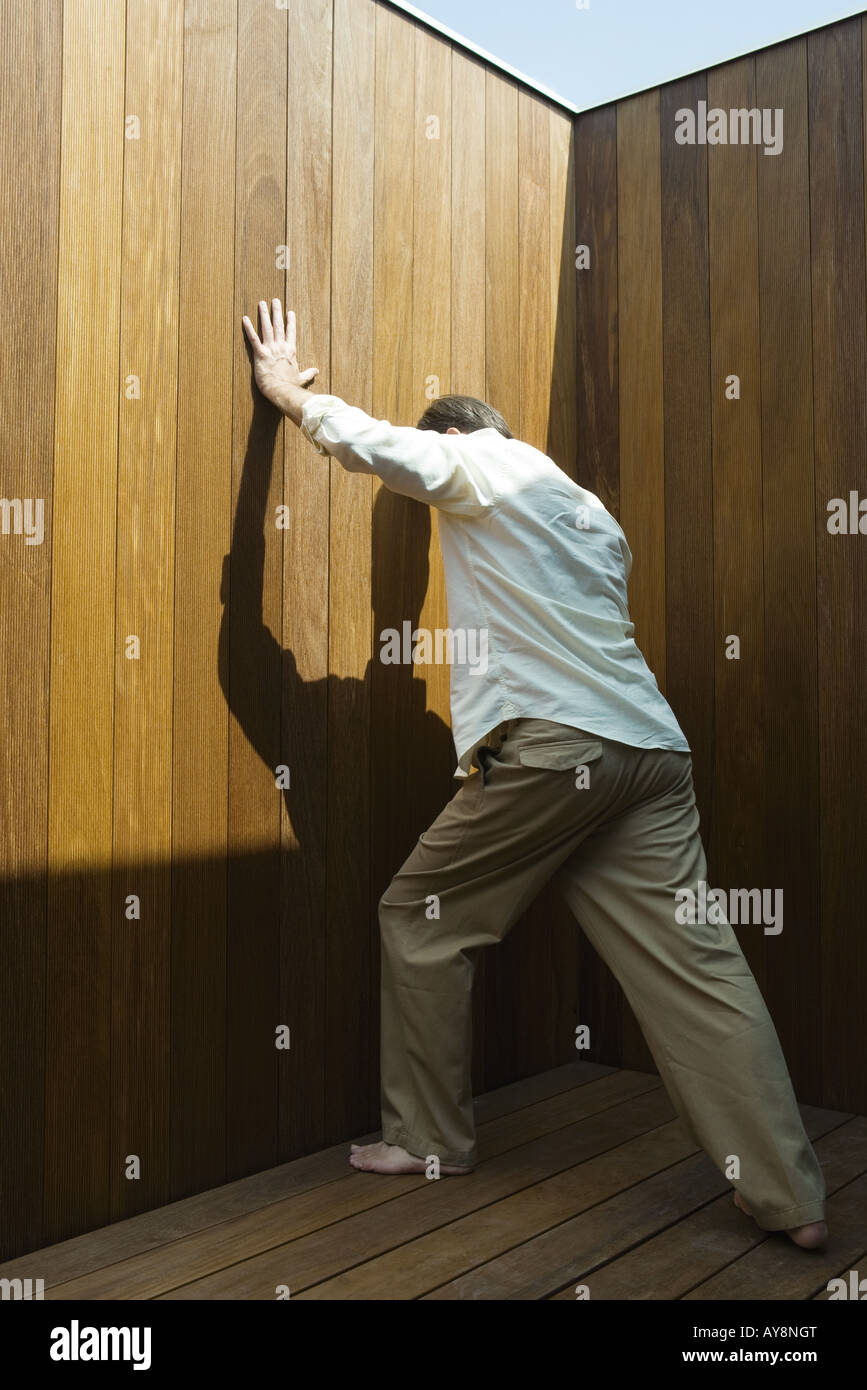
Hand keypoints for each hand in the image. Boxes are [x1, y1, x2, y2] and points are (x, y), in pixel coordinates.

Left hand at [242, 300, 318, 414]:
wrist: (282, 391)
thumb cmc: (291, 387)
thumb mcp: (302, 379)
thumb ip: (309, 373)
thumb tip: (316, 371)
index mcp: (290, 351)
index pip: (291, 333)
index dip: (290, 322)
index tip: (290, 312)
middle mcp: (281, 347)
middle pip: (279, 325)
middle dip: (277, 312)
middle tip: (275, 301)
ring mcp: (270, 349)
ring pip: (267, 328)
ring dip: (264, 314)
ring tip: (262, 303)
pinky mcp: (260, 354)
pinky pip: (253, 338)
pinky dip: (248, 328)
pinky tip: (245, 319)